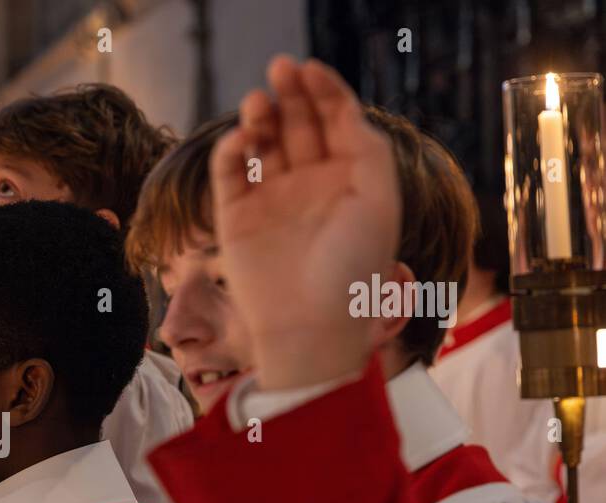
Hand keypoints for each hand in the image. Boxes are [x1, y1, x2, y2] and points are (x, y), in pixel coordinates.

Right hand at [210, 56, 398, 390]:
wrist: (311, 326)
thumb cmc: (353, 269)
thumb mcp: (379, 200)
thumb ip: (367, 147)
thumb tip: (342, 109)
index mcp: (349, 178)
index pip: (336, 119)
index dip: (324, 89)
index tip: (310, 69)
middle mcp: (310, 183)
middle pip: (298, 122)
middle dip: (291, 93)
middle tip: (280, 68)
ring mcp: (272, 199)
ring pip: (262, 142)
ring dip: (260, 116)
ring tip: (259, 103)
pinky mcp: (236, 217)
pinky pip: (230, 172)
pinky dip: (232, 150)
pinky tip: (242, 139)